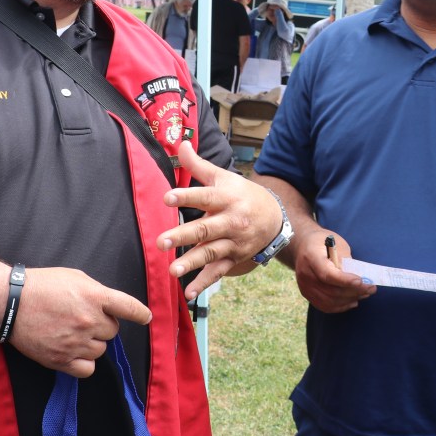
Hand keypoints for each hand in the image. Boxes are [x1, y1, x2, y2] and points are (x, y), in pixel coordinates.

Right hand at [10, 267, 149, 378]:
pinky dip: (85, 363)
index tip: (145, 318)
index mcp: (95, 296)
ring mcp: (76, 342)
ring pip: (101, 350)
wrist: (10, 303)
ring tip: (73, 332)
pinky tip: (75, 352)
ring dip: (93, 343)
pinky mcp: (61, 360)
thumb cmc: (42, 285)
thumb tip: (110, 305)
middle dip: (103, 325)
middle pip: (113, 331)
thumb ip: (97, 292)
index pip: (129, 308)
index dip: (141, 314)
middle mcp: (89, 320)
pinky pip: (88, 369)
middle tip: (83, 318)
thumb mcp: (75, 277)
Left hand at [157, 141, 285, 297]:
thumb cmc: (240, 194)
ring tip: (172, 269)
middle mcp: (230, 221)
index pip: (204, 196)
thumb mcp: (222, 177)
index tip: (167, 198)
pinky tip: (188, 293)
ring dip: (191, 262)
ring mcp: (233, 242)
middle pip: (205, 228)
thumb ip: (198, 165)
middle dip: (183, 236)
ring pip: (211, 252)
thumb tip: (180, 142)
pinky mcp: (233, 258)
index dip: (186, 197)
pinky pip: (218, 272)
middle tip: (161, 242)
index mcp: (226, 198)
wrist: (274, 217)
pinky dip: (204, 283)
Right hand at [290, 228, 373, 312]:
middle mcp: (305, 274)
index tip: (361, 281)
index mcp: (311, 257)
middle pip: (331, 290)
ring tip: (365, 294)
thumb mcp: (336, 243)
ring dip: (350, 299)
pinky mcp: (307, 294)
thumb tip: (359, 278)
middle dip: (354, 291)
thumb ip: (345, 260)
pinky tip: (353, 301)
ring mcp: (304, 287)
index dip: (345, 280)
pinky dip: (341, 306)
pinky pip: (325, 306)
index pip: (327, 274)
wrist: (302, 246)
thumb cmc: (322, 241)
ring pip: (330, 301)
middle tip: (371, 288)